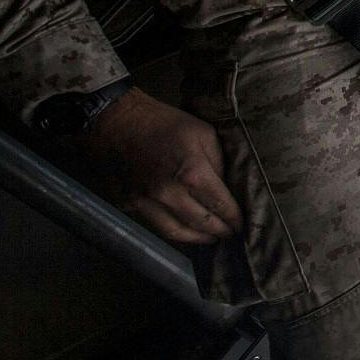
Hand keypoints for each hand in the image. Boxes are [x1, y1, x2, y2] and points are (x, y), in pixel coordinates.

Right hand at [80, 89, 241, 245]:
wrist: (116, 120)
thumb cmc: (163, 122)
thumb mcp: (203, 133)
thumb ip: (218, 162)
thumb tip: (226, 186)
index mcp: (192, 173)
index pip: (221, 205)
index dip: (234, 218)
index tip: (242, 224)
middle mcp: (169, 194)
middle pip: (202, 223)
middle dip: (220, 231)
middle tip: (231, 235)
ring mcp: (147, 202)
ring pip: (177, 232)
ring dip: (197, 239)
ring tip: (211, 238)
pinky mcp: (130, 204)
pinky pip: (155, 225)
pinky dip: (174, 232)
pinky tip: (185, 231)